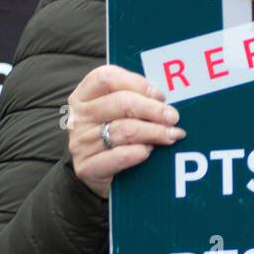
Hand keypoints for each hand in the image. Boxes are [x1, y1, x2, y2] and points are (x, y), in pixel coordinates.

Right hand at [66, 65, 184, 199]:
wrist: (90, 175)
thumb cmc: (109, 136)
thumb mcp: (114, 114)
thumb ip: (134, 100)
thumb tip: (165, 100)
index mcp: (84, 96)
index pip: (106, 78)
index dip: (137, 83)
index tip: (160, 95)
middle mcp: (79, 117)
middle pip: (120, 103)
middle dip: (153, 109)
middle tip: (173, 117)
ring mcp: (81, 142)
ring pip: (123, 130)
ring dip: (153, 132)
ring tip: (171, 135)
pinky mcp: (86, 167)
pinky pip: (119, 157)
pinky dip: (138, 152)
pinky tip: (150, 151)